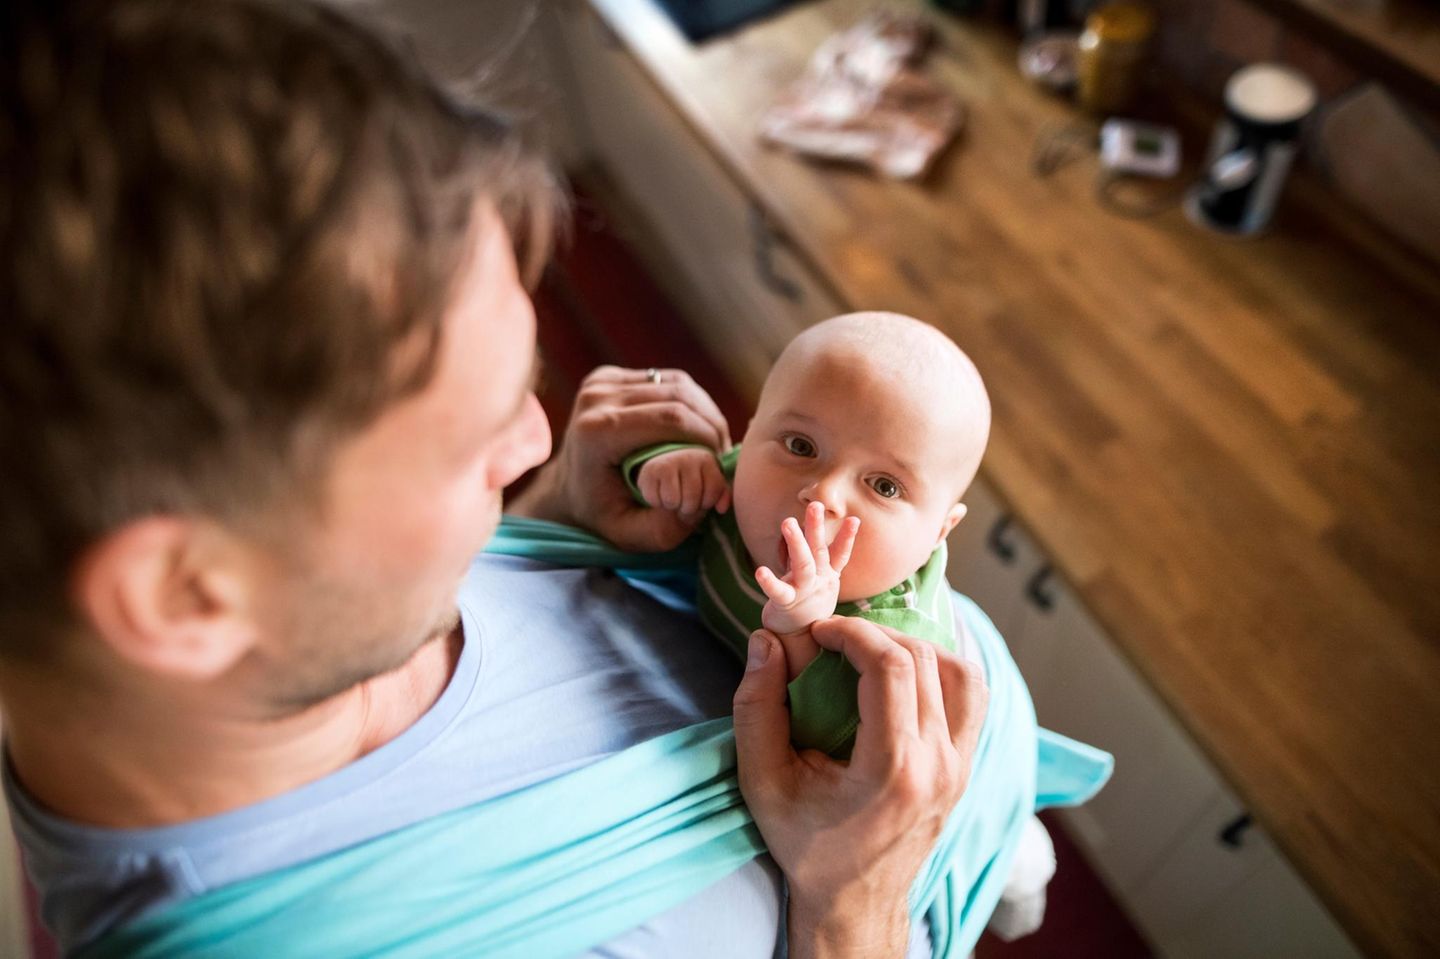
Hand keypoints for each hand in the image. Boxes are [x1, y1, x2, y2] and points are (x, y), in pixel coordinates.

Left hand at [507, 366, 731, 550]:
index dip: (707, 438)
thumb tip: (709, 499)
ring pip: (678, 384)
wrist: (563, 493)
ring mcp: (601, 382)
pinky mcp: (609, 376)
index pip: (673, 419)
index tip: (720, 466)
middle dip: (711, 426)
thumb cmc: (600, 518)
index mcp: (597, 431)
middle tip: (723, 457)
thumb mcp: (630, 535)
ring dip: (705, 413)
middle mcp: (596, 397)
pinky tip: (695, 430)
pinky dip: (690, 403)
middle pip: (679, 396)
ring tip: (713, 445)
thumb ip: (669, 526)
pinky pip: (666, 380)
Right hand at [636, 447, 731, 523]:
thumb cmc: (689, 482)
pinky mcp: (649, 470)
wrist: (660, 467)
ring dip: (671, 506)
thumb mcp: (709, 486)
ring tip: (672, 497)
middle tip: (683, 500)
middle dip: (687, 508)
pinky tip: (658, 492)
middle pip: (692, 499)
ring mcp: (668, 462)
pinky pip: (654, 500)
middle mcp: (688, 457)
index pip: (712, 493)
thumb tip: (722, 508)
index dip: (705, 504)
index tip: (700, 499)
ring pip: (673, 501)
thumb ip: (721, 496)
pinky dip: (656, 502)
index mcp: (707, 461)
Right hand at [731, 617, 988, 958]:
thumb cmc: (806, 844)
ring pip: (961, 671)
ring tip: (871, 653)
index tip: (818, 633)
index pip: (892, 668)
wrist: (855, 901)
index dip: (853, 633)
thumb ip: (756, 707)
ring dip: (914, 648)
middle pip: (924, 660)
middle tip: (834, 640)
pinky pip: (972, 696)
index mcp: (892, 771)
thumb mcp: (763, 781)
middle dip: (875, 634)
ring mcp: (961, 766)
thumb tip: (766, 640)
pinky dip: (942, 670)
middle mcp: (939, 765)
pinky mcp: (967, 766)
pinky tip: (904, 673)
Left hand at [755, 502, 859, 637]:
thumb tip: (798, 528)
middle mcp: (820, 582)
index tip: (854, 519)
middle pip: (820, 551)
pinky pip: (779, 592)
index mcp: (827, 575)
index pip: (840, 553)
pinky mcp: (787, 604)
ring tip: (787, 522)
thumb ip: (808, 556)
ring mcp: (805, 592)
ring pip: (804, 566)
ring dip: (797, 543)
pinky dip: (770, 582)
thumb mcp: (813, 579)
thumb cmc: (805, 604)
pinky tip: (760, 571)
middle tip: (815, 505)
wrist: (800, 639)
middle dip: (817, 528)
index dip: (847, 537)